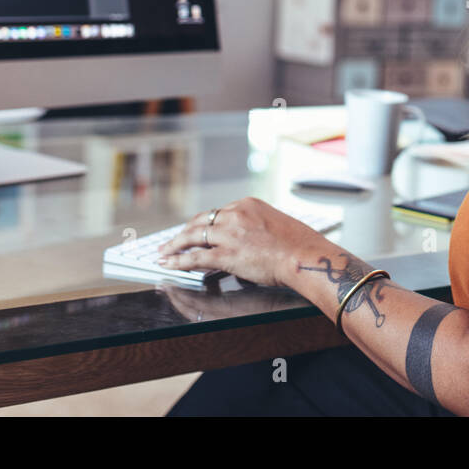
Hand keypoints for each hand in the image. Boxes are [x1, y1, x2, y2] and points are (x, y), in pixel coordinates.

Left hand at [156, 197, 327, 288]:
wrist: (305, 257)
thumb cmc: (299, 245)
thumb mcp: (277, 224)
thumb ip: (258, 227)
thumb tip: (249, 240)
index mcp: (248, 204)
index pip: (218, 213)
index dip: (204, 224)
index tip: (196, 231)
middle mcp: (236, 214)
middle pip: (201, 220)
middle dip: (183, 232)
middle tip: (172, 241)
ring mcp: (230, 234)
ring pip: (192, 236)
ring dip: (174, 245)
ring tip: (163, 252)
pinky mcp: (227, 254)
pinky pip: (195, 257)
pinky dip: (178, 261)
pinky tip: (169, 264)